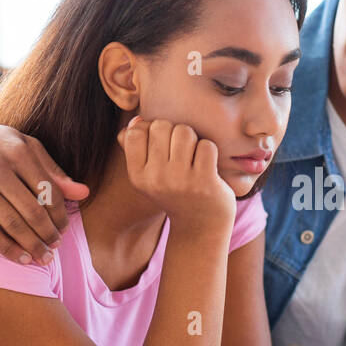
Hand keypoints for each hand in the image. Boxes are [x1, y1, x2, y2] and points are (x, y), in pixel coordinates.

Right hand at [0, 114, 90, 264]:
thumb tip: (85, 193)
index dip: (60, 213)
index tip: (65, 228)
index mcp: (17, 150)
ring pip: (11, 223)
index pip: (48, 190)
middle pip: (32, 209)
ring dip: (32, 245)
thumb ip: (53, 171)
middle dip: (48, 233)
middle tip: (57, 246)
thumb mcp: (23, 147)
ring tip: (44, 257)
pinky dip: (7, 249)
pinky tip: (21, 259)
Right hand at [117, 117, 234, 234]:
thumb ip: (137, 148)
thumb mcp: (149, 176)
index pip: (136, 132)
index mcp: (138, 176)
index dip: (151, 130)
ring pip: (185, 132)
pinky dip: (209, 152)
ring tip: (194, 157)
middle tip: (181, 151)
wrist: (200, 226)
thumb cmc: (175, 192)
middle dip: (174, 132)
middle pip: (161, 126)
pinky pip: (206, 145)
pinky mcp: (204, 182)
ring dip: (193, 140)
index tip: (162, 144)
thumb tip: (137, 119)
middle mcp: (156, 179)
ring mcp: (180, 181)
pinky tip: (208, 167)